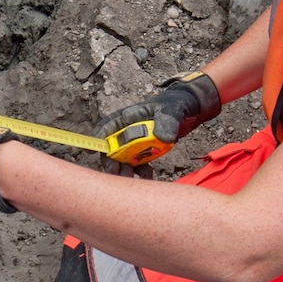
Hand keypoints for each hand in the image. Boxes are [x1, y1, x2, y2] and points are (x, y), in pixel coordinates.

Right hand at [93, 71, 219, 172]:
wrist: (191, 110)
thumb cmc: (176, 104)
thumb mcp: (172, 110)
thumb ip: (166, 122)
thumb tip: (162, 137)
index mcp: (129, 117)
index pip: (108, 127)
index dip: (97, 138)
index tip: (91, 149)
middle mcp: (129, 130)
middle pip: (113, 147)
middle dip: (111, 160)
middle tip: (115, 172)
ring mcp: (137, 141)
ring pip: (124, 158)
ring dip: (125, 169)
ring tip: (131, 177)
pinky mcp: (146, 150)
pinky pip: (138, 163)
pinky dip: (140, 172)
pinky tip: (147, 177)